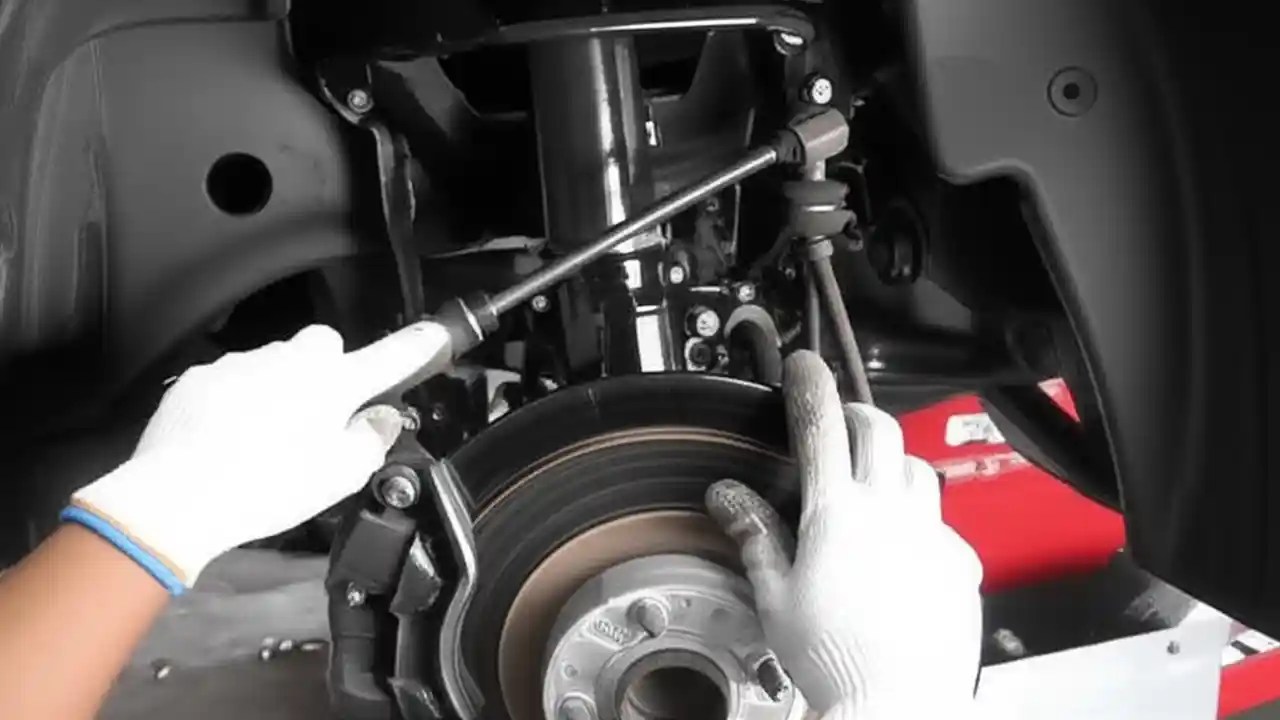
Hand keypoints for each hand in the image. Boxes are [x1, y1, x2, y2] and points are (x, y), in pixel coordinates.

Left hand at [70, 323, 450, 587]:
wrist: (176, 498)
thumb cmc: (265, 488)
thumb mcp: (339, 476)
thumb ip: (371, 440)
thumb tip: (381, 419)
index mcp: (333, 384)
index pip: (389, 357)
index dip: (417, 346)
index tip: (434, 334)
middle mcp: (290, 360)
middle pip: (324, 347)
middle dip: (329, 371)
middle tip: (323, 417)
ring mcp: (242, 364)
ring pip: (276, 364)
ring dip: (281, 390)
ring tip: (267, 442)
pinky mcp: (202, 377)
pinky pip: (233, 380)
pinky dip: (238, 402)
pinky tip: (230, 441)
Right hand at [706, 351, 982, 718]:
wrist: (898, 702)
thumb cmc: (835, 659)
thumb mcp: (776, 598)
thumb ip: (757, 537)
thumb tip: (728, 497)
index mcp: (837, 515)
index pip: (821, 425)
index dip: (809, 385)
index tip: (802, 365)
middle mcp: (890, 514)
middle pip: (880, 430)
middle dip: (855, 412)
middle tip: (837, 419)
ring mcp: (931, 537)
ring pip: (920, 469)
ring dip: (894, 462)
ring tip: (873, 481)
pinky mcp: (959, 565)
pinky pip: (946, 523)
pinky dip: (924, 520)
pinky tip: (907, 545)